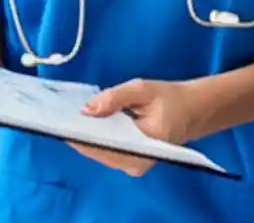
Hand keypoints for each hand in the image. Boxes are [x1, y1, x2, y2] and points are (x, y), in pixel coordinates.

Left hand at [70, 79, 211, 176]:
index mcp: (145, 149)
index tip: (62, 123)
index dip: (82, 136)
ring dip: (85, 135)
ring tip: (67, 116)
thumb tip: (86, 110)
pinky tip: (83, 122)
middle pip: (99, 151)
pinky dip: (95, 137)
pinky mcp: (129, 160)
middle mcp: (136, 164)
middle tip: (60, 115)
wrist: (193, 109)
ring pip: (100, 152)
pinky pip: (106, 150)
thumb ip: (114, 98)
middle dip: (80, 134)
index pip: (105, 148)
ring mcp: (132, 164)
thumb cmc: (170, 98)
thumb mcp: (142, 90)